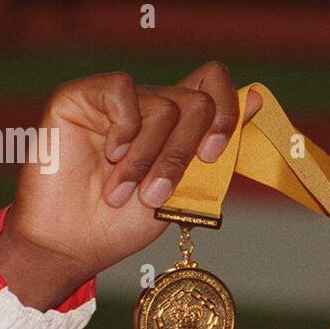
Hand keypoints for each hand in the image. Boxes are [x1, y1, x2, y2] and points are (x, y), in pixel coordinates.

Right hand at [0, 62, 261, 309]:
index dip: (227, 112)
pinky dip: (125, 128)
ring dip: (148, 158)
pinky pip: (122, 89)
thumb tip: (258, 97)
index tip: (212, 155)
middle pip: (197, 101)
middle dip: (184, 153)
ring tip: (123, 191)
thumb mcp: (182, 191)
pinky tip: (109, 154)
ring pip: (164, 106)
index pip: (215, 83)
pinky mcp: (80, 96)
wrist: (71, 244)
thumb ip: (216, 150)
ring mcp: (116, 101)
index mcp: (177, 126)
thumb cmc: (122, 224)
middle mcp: (148, 106)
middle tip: (157, 192)